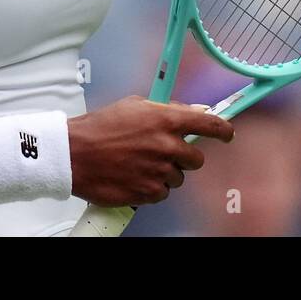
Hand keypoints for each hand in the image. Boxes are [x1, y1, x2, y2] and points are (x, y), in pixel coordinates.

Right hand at [68, 95, 233, 207]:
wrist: (73, 154)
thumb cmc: (99, 127)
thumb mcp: (134, 105)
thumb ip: (167, 109)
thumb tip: (194, 112)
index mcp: (166, 120)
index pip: (210, 125)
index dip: (223, 130)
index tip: (227, 134)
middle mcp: (167, 147)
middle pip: (196, 159)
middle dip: (183, 156)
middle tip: (163, 152)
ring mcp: (159, 172)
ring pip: (178, 178)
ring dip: (165, 173)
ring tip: (140, 164)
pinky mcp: (148, 193)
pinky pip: (162, 193)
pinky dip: (152, 188)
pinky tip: (134, 176)